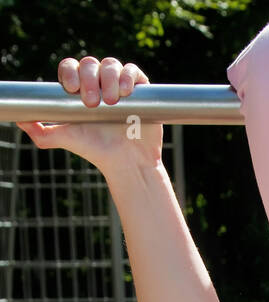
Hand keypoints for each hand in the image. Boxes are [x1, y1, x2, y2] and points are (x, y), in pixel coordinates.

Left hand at [16, 56, 161, 173]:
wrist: (127, 163)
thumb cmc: (97, 151)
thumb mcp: (67, 139)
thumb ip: (43, 132)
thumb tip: (21, 120)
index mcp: (80, 90)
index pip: (71, 68)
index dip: (70, 73)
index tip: (72, 89)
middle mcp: (98, 84)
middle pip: (89, 64)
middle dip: (88, 78)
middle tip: (91, 103)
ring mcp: (119, 85)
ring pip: (110, 64)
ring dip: (108, 79)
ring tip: (110, 103)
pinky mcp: (140, 89)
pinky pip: (133, 71)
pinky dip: (128, 76)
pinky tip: (125, 92)